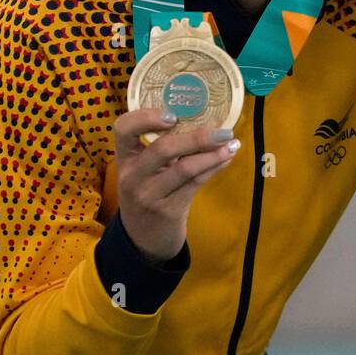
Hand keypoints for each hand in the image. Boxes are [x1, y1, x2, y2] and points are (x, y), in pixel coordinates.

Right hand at [112, 108, 240, 262]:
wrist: (143, 239)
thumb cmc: (149, 193)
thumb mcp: (146, 171)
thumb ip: (164, 148)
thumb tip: (206, 121)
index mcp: (124, 158)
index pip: (123, 129)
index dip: (145, 117)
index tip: (173, 115)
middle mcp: (132, 176)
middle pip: (162, 148)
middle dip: (196, 137)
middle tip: (222, 130)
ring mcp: (149, 195)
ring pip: (184, 168)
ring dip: (212, 154)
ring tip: (232, 143)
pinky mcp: (168, 210)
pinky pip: (195, 183)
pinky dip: (213, 167)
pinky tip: (226, 158)